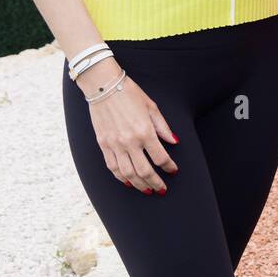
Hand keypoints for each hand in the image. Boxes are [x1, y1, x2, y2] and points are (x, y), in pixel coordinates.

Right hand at [76, 59, 178, 193]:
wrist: (103, 86)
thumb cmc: (130, 94)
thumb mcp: (152, 107)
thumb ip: (163, 127)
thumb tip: (174, 142)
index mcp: (145, 131)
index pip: (160, 157)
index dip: (169, 167)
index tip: (174, 171)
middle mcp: (129, 142)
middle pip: (145, 171)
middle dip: (155, 183)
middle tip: (162, 189)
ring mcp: (114, 145)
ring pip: (128, 174)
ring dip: (139, 185)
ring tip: (147, 190)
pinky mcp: (103, 145)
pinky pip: (112, 167)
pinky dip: (121, 178)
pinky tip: (129, 182)